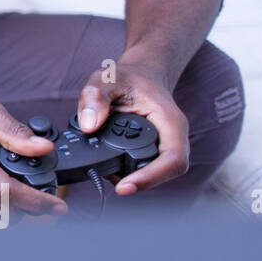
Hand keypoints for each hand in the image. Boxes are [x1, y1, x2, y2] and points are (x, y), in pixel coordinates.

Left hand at [77, 59, 188, 194]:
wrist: (141, 73)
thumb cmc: (128, 76)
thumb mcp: (106, 79)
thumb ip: (95, 97)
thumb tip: (88, 126)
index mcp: (171, 122)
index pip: (173, 159)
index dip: (152, 178)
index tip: (125, 187)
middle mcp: (172, 137)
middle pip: (165, 171)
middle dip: (140, 181)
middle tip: (110, 182)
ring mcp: (164, 145)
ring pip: (156, 172)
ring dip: (133, 178)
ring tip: (106, 172)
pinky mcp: (153, 149)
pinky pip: (146, 166)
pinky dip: (129, 171)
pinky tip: (109, 167)